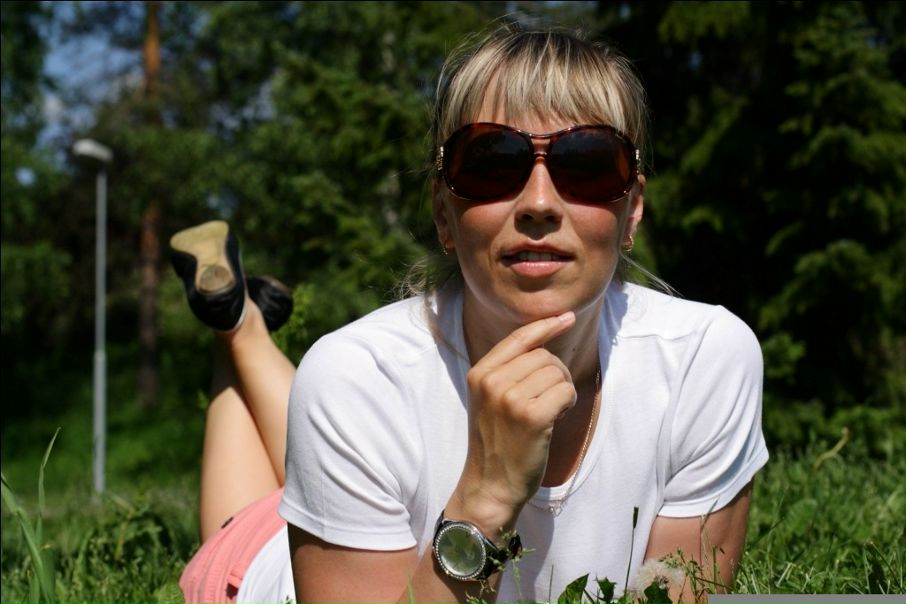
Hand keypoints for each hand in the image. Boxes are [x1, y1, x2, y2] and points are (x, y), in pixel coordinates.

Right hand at [448, 312, 576, 534]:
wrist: (490, 485)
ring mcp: (510, 399)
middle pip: (544, 355)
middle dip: (556, 374)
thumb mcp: (489, 400)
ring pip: (557, 372)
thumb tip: (544, 341)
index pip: (519, 337)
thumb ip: (508, 371)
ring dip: (562, 390)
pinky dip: (567, 403)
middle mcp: (492, 382)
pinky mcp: (531, 416)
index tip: (566, 317)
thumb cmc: (496, 443)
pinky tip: (555, 418)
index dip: (545, 326)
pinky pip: (565, 391)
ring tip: (548, 412)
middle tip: (548, 401)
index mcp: (479, 373)